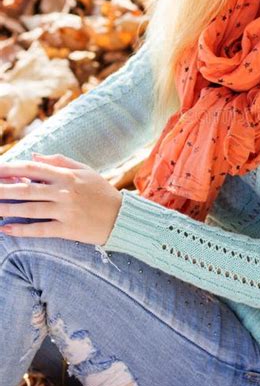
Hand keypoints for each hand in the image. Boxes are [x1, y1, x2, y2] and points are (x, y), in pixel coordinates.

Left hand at [0, 153, 122, 245]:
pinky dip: (22, 230)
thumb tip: (34, 155)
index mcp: (67, 176)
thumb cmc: (102, 192)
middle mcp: (64, 193)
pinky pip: (40, 229)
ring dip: (7, 209)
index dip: (11, 169)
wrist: (122, 217)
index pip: (33, 169)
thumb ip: (60, 162)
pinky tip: (6, 229)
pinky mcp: (67, 229)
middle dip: (3, 189)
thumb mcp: (85, 171)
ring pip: (30, 209)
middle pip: (26, 189)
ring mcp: (65, 211)